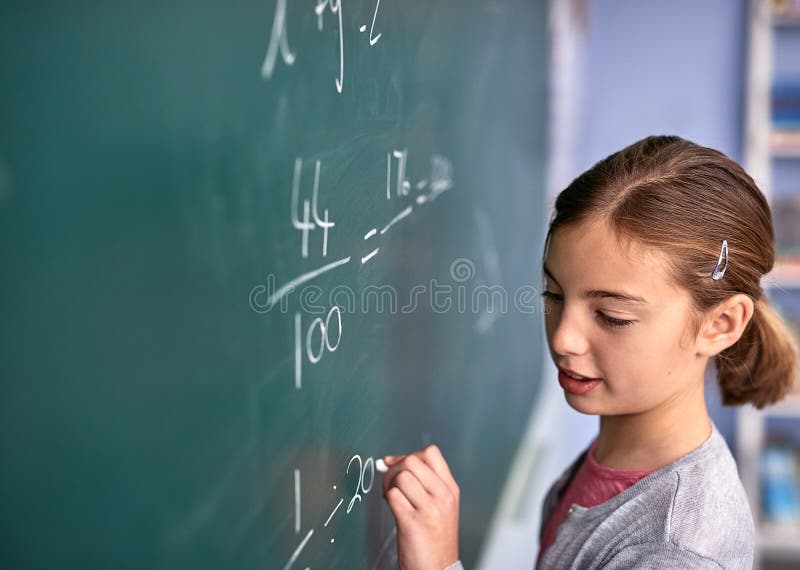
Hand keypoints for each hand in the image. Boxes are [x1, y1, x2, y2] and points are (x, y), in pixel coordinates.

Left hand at [381, 444, 459, 569]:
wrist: (437, 569)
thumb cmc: (434, 538)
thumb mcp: (439, 506)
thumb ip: (421, 482)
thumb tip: (390, 461)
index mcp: (450, 489)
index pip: (431, 453)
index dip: (409, 455)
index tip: (397, 465)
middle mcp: (443, 496)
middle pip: (412, 460)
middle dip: (395, 469)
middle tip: (392, 485)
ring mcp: (430, 509)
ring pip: (401, 476)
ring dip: (390, 485)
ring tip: (393, 498)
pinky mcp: (413, 522)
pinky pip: (393, 496)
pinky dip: (388, 500)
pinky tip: (394, 510)